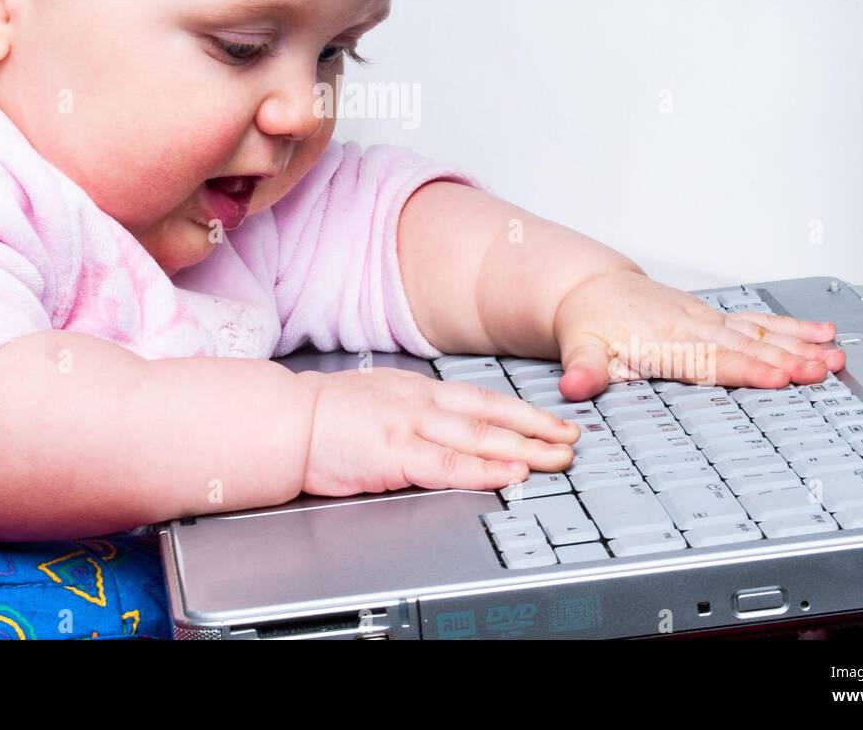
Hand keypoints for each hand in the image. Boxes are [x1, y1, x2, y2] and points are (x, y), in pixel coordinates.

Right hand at [298, 366, 582, 496]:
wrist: (289, 420)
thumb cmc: (326, 415)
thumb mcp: (380, 398)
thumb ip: (415, 410)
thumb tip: (447, 425)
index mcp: (418, 389)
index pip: (483, 399)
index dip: (523, 412)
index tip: (553, 421)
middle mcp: (421, 403)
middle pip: (492, 415)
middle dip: (537, 428)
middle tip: (573, 439)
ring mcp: (409, 426)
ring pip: (479, 437)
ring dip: (523, 448)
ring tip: (556, 459)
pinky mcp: (394, 454)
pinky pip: (448, 464)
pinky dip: (483, 469)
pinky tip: (509, 474)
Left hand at [551, 270, 843, 400]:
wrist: (591, 289)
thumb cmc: (589, 322)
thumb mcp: (579, 347)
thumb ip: (583, 368)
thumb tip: (575, 385)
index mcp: (664, 340)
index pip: (711, 359)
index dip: (745, 369)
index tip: (778, 378)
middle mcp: (692, 326)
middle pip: (746, 346)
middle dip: (787, 359)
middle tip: (824, 371)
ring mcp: (707, 320)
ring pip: (761, 332)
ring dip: (800, 345)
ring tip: (835, 356)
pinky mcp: (715, 317)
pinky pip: (759, 321)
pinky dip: (792, 328)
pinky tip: (822, 335)